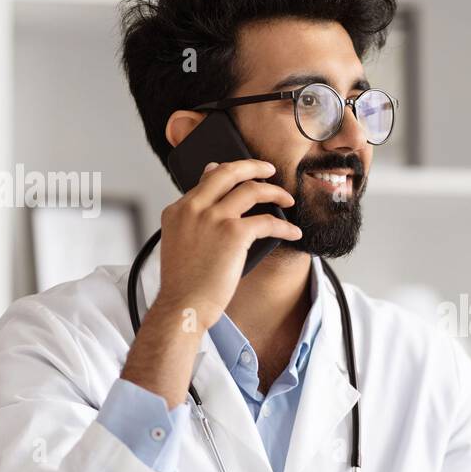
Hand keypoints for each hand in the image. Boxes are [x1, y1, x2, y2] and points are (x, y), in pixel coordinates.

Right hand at [154, 159, 299, 329]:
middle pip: (228, 172)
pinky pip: (268, 221)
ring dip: (275, 192)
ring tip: (288, 199)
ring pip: (252, 190)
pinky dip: (285, 227)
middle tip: (269, 169)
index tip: (242, 172)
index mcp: (177, 210)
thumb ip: (195, 220)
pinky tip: (293, 233)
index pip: (206, 180)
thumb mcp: (181, 243)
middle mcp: (193, 208)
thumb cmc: (185, 282)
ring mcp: (213, 218)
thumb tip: (215, 206)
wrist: (183, 305)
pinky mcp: (233, 232)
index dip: (228, 172)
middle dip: (253, 166)